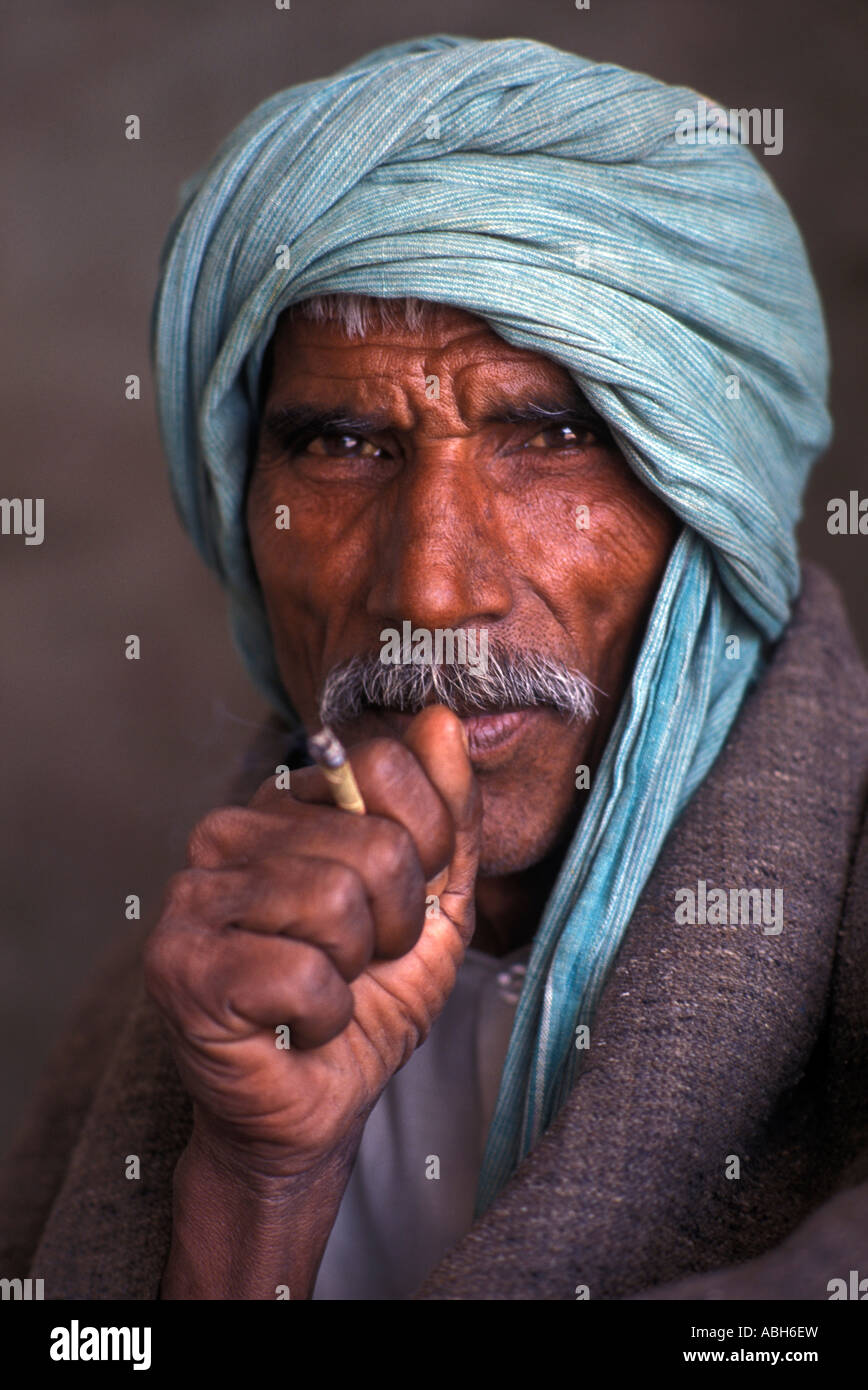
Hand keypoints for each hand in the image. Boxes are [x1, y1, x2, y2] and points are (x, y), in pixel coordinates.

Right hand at [144, 705, 480, 1184]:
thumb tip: (443, 718)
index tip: (399, 907)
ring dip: (356, 973)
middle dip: (395, 923)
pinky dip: (323, 1017)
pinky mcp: (178, 964)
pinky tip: (289, 1024)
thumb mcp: (435, 904)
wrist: (313, 1108)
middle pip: (373, 845)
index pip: (385, 767)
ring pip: (337, 903)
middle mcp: (228, 831)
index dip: (426, 852)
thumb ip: (446, 814)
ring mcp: (192, 893)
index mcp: (286, 803)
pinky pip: (303, 975)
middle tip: (360, 963)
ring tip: (323, 989)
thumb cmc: (369, 1001)